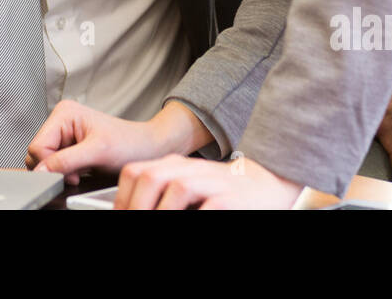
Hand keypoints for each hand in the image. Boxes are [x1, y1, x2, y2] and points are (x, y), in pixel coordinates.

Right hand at [26, 99, 212, 184]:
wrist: (147, 149)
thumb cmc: (130, 144)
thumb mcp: (97, 153)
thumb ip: (66, 161)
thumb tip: (41, 170)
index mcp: (64, 113)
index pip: (37, 146)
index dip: (51, 165)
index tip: (73, 172)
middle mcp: (61, 120)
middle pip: (37, 154)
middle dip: (56, 168)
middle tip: (79, 171)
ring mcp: (64, 133)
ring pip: (44, 161)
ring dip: (61, 171)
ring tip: (83, 168)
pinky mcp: (69, 146)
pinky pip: (54, 164)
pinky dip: (66, 172)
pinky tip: (82, 169)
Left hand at [114, 154, 302, 208]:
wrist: (271, 182)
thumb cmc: (225, 193)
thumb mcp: (189, 187)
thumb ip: (163, 193)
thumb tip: (132, 208)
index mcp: (175, 166)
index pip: (135, 173)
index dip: (122, 198)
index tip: (120, 214)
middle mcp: (191, 170)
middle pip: (150, 177)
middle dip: (136, 206)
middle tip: (134, 220)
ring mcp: (212, 183)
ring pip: (177, 189)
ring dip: (161, 212)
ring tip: (156, 224)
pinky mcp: (231, 200)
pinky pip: (208, 208)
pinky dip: (193, 217)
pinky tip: (190, 223)